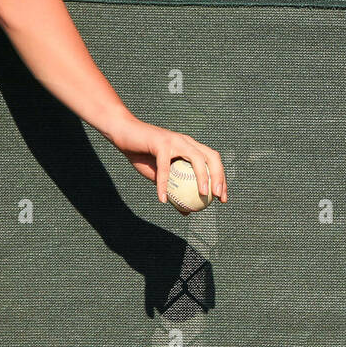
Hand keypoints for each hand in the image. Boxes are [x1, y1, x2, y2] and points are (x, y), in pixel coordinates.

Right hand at [103, 116, 227, 206]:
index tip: (222, 198)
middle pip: (212, 157)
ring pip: (196, 158)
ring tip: (203, 194)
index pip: (214, 161)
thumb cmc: (142, 155)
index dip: (221, 179)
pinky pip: (165, 168)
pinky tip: (162, 200)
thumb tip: (187, 212)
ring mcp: (175, 140)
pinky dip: (164, 184)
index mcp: (191, 147)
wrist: (123, 134)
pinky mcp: (160, 143)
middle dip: (219, 176)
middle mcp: (187, 141)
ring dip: (203, 176)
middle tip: (217, 197)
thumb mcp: (160, 177)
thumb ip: (174, 191)